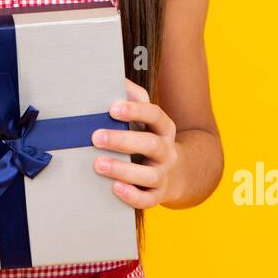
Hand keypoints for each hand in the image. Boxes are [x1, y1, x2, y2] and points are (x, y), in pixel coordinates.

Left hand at [90, 78, 182, 208]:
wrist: (181, 174)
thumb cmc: (152, 139)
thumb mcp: (150, 119)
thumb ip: (135, 98)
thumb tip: (116, 77)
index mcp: (164, 129)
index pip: (155, 115)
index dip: (135, 111)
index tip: (112, 108)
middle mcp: (167, 151)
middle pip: (150, 144)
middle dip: (122, 140)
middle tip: (95, 137)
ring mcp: (164, 175)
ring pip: (148, 175)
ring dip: (122, 169)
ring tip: (98, 164)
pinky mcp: (158, 195)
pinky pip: (148, 199)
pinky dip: (132, 195)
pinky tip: (115, 188)